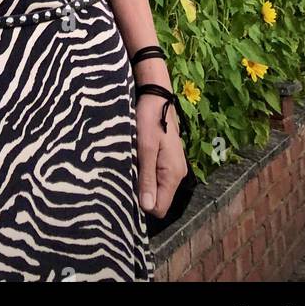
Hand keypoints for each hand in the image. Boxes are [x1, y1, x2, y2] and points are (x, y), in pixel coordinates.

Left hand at [135, 91, 187, 221]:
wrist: (157, 97)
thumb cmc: (150, 120)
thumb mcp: (145, 148)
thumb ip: (147, 178)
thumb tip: (147, 208)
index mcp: (173, 175)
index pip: (160, 208)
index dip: (143, 204)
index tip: (128, 191)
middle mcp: (178, 175)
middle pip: (159, 199)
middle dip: (142, 193)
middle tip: (126, 177)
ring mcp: (174, 167)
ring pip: (157, 187)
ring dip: (143, 182)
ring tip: (130, 167)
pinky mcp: (168, 160)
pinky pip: (157, 176)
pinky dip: (146, 173)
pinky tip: (136, 161)